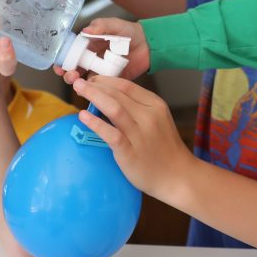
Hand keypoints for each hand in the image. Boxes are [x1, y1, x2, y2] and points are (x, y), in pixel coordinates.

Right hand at [56, 17, 149, 83]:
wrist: (149, 44)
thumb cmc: (131, 32)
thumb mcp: (115, 25)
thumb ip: (102, 25)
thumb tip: (87, 29)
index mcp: (89, 44)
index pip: (72, 52)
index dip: (63, 59)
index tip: (59, 66)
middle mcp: (92, 58)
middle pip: (75, 68)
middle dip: (68, 73)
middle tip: (69, 75)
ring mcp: (101, 70)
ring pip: (85, 79)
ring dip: (79, 82)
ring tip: (78, 82)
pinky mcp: (111, 80)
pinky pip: (100, 86)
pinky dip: (95, 89)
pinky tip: (93, 89)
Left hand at [72, 75, 194, 198]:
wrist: (178, 176)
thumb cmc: (164, 148)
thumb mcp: (157, 120)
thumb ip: (137, 108)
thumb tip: (108, 97)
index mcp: (155, 105)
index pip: (126, 85)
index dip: (106, 80)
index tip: (92, 80)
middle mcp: (149, 116)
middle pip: (117, 94)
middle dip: (95, 85)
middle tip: (78, 82)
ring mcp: (140, 134)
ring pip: (113, 108)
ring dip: (93, 96)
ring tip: (78, 90)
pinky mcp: (130, 152)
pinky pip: (110, 134)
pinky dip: (95, 123)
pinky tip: (83, 116)